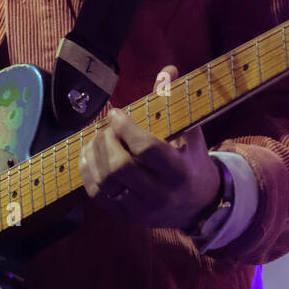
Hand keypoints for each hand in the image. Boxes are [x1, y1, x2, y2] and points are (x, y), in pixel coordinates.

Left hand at [78, 64, 220, 230]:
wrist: (200, 205)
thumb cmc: (193, 161)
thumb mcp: (191, 133)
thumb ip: (175, 102)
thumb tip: (167, 70)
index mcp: (179, 171)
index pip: (147, 149)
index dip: (126, 128)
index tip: (117, 113)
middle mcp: (160, 194)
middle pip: (120, 168)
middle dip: (106, 141)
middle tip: (107, 127)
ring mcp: (142, 210)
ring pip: (106, 183)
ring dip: (94, 155)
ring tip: (96, 138)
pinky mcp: (127, 218)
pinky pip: (98, 196)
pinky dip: (88, 173)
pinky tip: (88, 155)